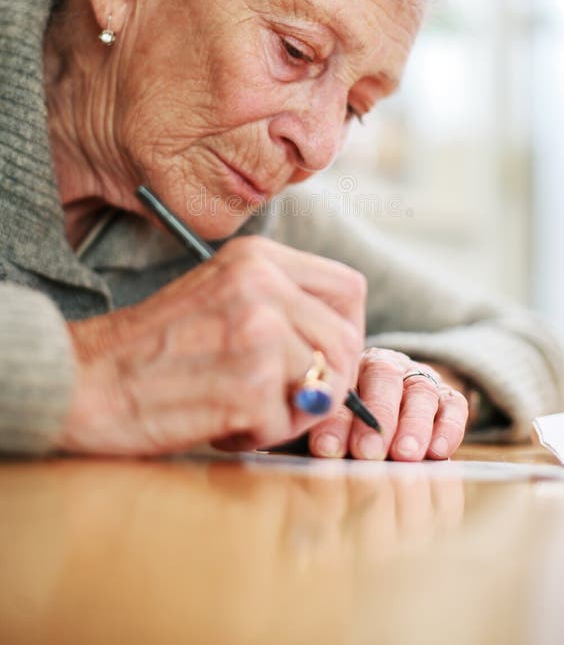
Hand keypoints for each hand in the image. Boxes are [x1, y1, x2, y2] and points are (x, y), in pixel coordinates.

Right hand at [60, 236, 365, 455]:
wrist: (86, 378)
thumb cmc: (152, 345)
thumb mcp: (220, 293)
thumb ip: (281, 305)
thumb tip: (342, 346)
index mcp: (258, 257)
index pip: (349, 289)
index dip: (347, 330)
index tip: (326, 358)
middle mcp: (263, 285)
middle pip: (347, 343)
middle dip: (327, 383)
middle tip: (283, 399)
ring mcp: (257, 334)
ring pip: (324, 387)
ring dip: (289, 414)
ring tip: (242, 408)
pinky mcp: (247, 386)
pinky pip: (287, 424)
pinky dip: (258, 435)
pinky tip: (220, 422)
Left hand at [308, 348, 468, 460]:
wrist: (390, 409)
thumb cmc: (352, 426)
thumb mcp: (334, 426)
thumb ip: (328, 435)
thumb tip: (323, 455)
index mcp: (350, 366)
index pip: (343, 385)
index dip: (335, 420)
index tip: (328, 449)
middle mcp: (387, 366)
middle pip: (384, 378)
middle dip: (377, 418)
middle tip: (369, 451)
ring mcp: (420, 379)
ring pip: (420, 391)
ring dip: (413, 425)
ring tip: (405, 455)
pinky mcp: (448, 397)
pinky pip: (454, 405)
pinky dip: (448, 428)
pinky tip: (437, 452)